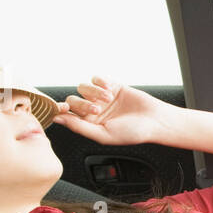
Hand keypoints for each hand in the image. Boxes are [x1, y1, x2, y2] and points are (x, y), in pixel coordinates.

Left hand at [48, 75, 170, 145]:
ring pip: (83, 87)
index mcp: (89, 125)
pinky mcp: (111, 85)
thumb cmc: (132, 132)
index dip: (61, 110)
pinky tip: (109, 88)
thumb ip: (79, 127)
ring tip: (108, 98)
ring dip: (93, 92)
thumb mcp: (103, 134)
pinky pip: (96, 78)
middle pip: (73, 100)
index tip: (63, 108)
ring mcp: (101, 97)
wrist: (155, 120)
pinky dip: (100, 81)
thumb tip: (58, 119)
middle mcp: (93, 110)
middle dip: (83, 103)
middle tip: (98, 109)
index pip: (68, 115)